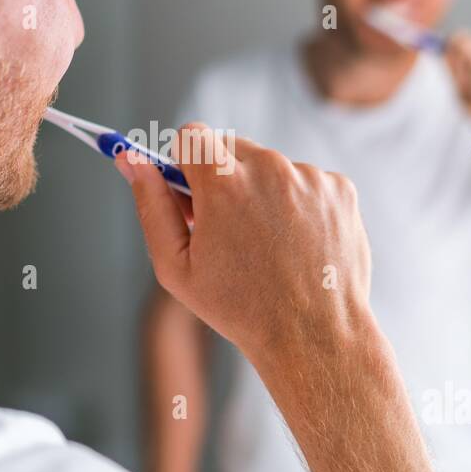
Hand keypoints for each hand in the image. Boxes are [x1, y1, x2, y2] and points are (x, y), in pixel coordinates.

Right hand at [115, 124, 373, 367]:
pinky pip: (305, 180)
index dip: (184, 162)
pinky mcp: (340, 188)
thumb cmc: (240, 308)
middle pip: (230, 147)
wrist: (314, 336)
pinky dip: (297, 203)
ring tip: (267, 245)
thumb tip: (130, 160)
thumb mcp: (176, 266)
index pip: (191, 135)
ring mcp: (310, 177)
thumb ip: (151, 205)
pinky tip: (296, 243)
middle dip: (221, 177)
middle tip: (225, 225)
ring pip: (270, 166)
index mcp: (224, 183)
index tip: (190, 190)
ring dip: (261, 191)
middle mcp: (271, 169)